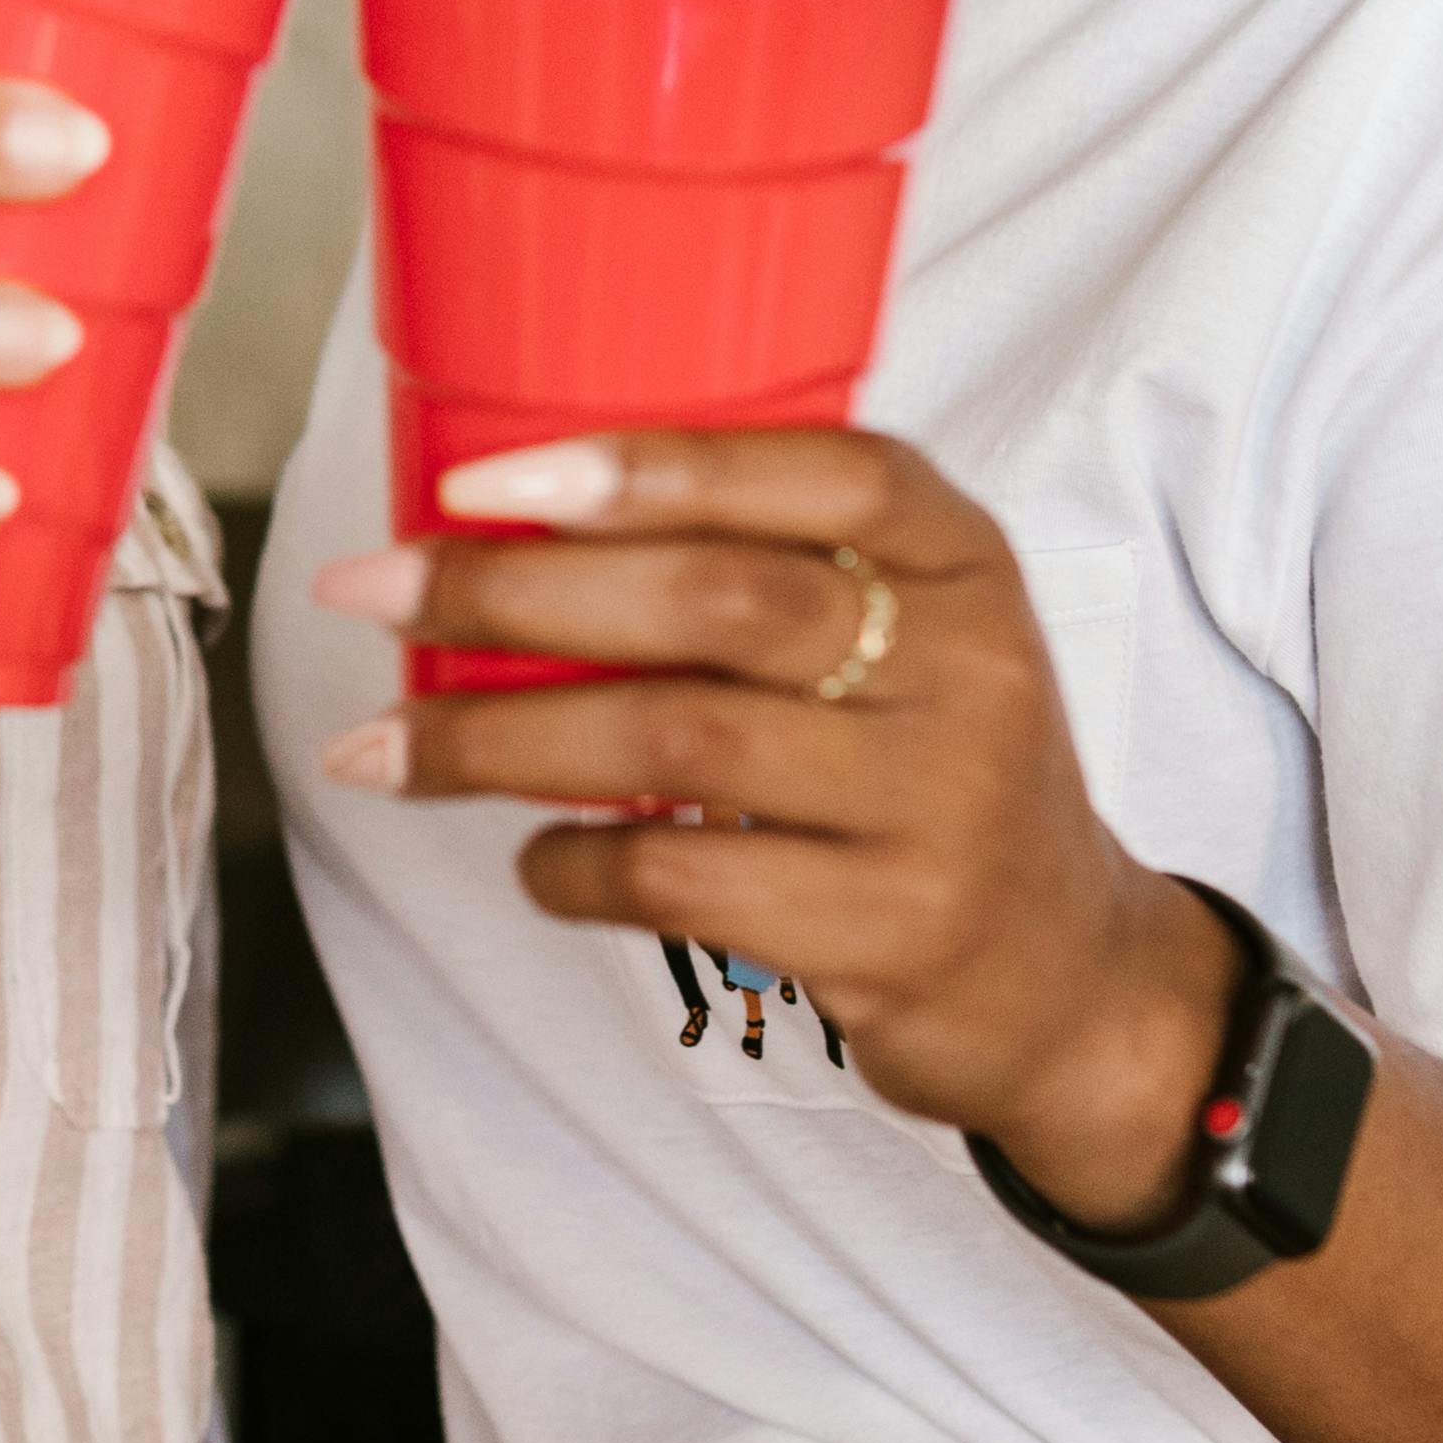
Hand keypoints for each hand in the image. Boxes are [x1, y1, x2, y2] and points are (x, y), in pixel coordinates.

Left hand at [310, 426, 1230, 1224]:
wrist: (1068, 978)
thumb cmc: (928, 770)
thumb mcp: (907, 635)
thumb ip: (770, 565)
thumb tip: (505, 525)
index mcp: (963, 557)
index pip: (821, 471)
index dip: (647, 464)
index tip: (480, 479)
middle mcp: (971, 665)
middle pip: (718, 600)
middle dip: (518, 592)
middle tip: (374, 593)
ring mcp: (942, 804)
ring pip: (680, 740)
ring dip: (500, 739)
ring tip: (383, 746)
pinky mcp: (895, 930)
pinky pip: (687, 878)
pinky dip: (575, 864)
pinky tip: (531, 858)